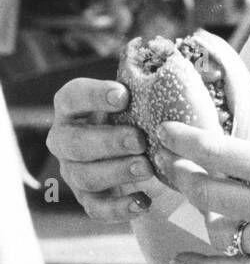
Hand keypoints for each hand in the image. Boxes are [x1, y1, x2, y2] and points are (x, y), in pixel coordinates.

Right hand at [46, 78, 165, 220]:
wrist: (149, 154)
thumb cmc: (142, 116)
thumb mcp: (144, 97)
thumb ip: (150, 81)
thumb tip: (169, 54)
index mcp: (74, 108)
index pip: (71, 97)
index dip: (93, 96)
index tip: (123, 96)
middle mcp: (66, 139)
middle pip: (72, 142)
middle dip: (106, 141)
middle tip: (139, 140)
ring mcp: (74, 171)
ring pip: (83, 175)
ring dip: (115, 172)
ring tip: (147, 168)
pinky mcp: (89, 199)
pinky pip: (96, 209)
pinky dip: (119, 208)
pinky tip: (144, 202)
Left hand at [156, 122, 249, 263]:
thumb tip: (237, 145)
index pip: (213, 150)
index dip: (182, 139)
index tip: (165, 131)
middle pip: (202, 189)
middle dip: (180, 172)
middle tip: (173, 161)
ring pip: (214, 225)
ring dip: (201, 207)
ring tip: (194, 192)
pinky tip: (179, 257)